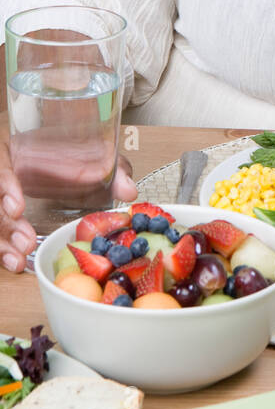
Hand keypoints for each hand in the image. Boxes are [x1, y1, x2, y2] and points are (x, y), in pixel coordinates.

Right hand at [0, 129, 136, 272]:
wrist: (48, 152)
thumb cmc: (65, 149)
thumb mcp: (91, 152)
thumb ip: (111, 167)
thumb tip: (129, 191)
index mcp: (15, 147)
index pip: (1, 162)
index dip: (5, 184)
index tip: (16, 208)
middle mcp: (3, 169)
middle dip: (5, 223)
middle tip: (25, 242)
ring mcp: (0, 191)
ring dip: (2, 240)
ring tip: (17, 259)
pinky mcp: (3, 210)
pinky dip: (3, 247)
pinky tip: (13, 261)